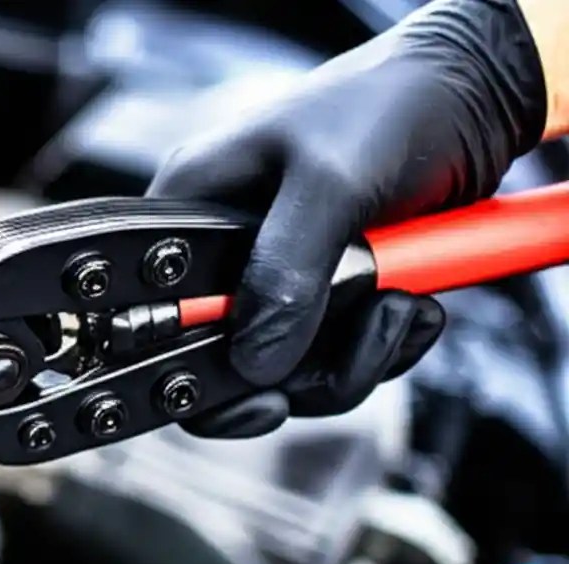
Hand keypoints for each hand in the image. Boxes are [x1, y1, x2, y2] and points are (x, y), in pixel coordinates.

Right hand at [146, 0, 547, 437]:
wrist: (475, 100)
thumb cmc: (390, 106)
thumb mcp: (331, 183)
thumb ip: (288, 272)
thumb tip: (255, 359)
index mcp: (194, 210)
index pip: (162, 313)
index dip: (200, 363)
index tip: (261, 389)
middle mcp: (227, 251)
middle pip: (230, 359)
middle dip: (306, 367)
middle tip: (359, 338)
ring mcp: (277, 275)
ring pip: (290, 368)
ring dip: (359, 356)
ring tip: (403, 304)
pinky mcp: (326, 292)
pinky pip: (336, 355)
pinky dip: (384, 345)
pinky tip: (414, 306)